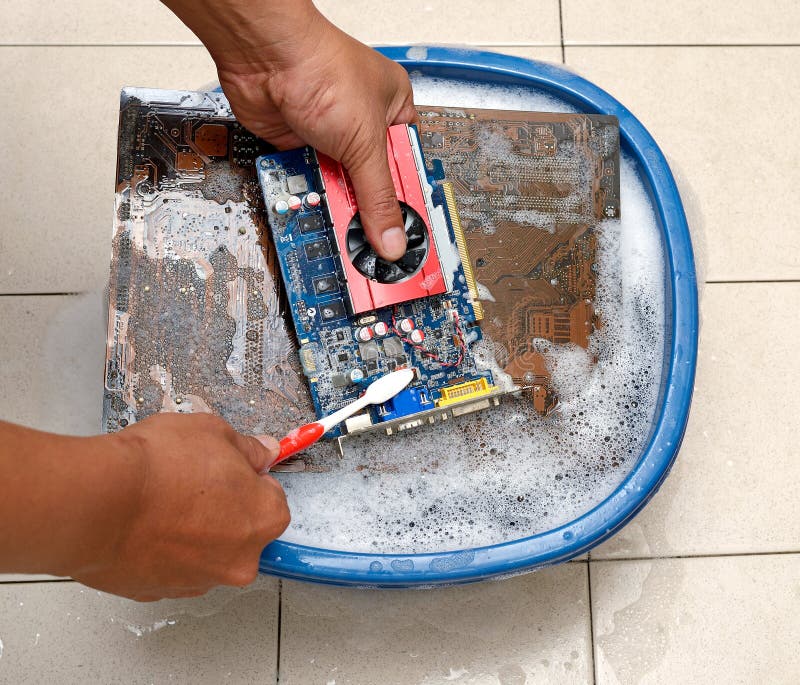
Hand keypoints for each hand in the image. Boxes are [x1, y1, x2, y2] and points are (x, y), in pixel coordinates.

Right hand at [73, 414, 288, 600]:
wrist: (97, 503)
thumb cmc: (159, 466)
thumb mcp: (214, 433)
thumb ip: (248, 448)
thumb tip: (264, 451)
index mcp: (264, 519)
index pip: (272, 499)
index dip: (249, 479)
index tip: (227, 469)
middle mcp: (240, 560)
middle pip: (242, 531)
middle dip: (224, 509)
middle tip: (192, 483)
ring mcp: (199, 582)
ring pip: (207, 553)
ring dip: (194, 532)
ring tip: (162, 502)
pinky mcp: (159, 593)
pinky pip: (171, 567)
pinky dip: (163, 550)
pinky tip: (143, 526)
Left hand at [162, 0, 417, 260]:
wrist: (265, 59)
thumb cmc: (320, 68)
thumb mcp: (365, 143)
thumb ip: (378, 197)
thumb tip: (392, 237)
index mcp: (393, 111)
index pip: (407, 167)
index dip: (406, 200)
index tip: (406, 232)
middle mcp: (362, 124)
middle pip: (372, 182)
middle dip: (368, 207)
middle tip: (371, 237)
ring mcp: (330, 136)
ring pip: (340, 185)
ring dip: (338, 203)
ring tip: (343, 226)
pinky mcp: (300, 146)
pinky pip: (311, 182)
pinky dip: (311, 195)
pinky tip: (315, 208)